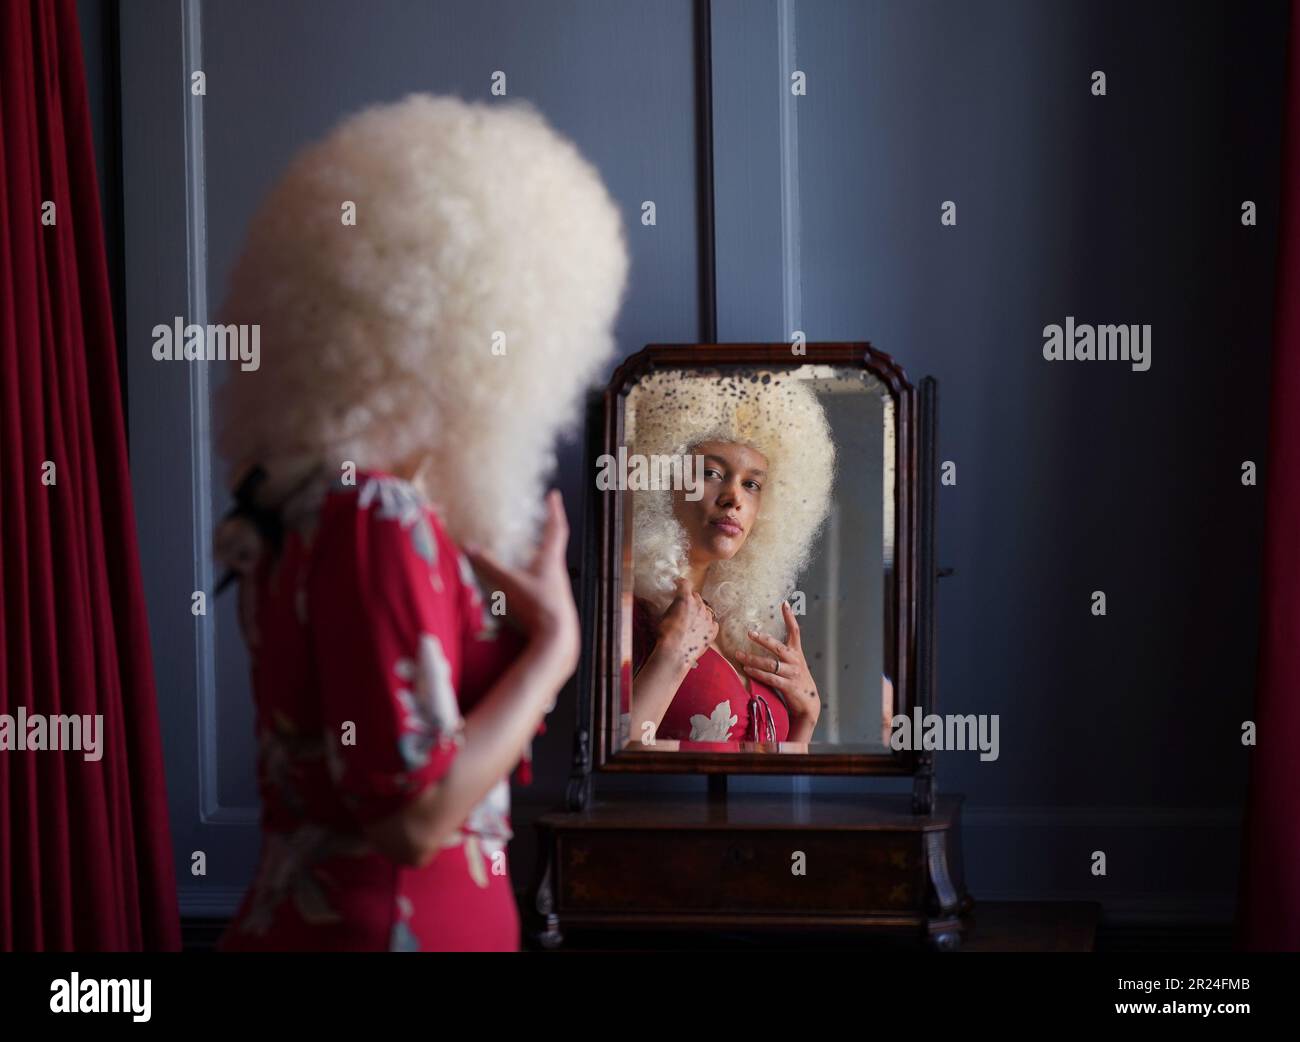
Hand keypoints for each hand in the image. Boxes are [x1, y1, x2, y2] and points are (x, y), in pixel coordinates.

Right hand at [462, 490, 579, 679]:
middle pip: (555, 543)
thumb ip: (488, 565)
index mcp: (551, 559)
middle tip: (542, 517)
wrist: (557, 637)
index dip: (554, 510)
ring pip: (550, 563)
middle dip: (549, 529)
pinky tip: (525, 580)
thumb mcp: (510, 583)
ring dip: (541, 553)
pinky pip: (544, 579)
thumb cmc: (539, 606)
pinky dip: (535, 573)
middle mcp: (557, 570)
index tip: (554, 495)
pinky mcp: (551, 601)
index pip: (556, 527)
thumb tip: (467, 547)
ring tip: (529, 547)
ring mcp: (556, 586)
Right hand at [656, 575, 717, 668]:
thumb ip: (650, 607)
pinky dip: (707, 624)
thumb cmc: (664, 635)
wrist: (675, 655)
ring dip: (699, 611)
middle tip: (682, 606)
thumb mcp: (655, 619)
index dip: (680, 584)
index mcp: (685, 599)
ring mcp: (708, 619)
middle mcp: (699, 606)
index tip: (677, 586)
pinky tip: (700, 629)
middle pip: (696, 596)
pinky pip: (713, 623)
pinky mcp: (712, 631)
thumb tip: (641, 599)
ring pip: (706, 609)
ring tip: (691, 619)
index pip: (685, 583)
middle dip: (690, 599)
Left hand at [736, 602, 819, 725]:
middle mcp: (795, 660)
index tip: (784, 604)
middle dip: (763, 639)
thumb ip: (783, 653)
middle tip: (749, 633)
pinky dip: (757, 673)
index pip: (795, 631)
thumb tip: (765, 640)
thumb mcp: (793, 663)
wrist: (808, 703)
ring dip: (752, 659)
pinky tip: (747, 669)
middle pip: (777, 647)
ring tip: (739, 656)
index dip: (790, 617)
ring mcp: (792, 673)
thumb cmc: (796, 680)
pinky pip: (770, 678)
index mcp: (797, 652)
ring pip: (769, 664)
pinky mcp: (788, 686)